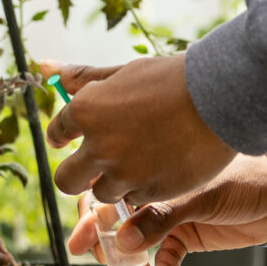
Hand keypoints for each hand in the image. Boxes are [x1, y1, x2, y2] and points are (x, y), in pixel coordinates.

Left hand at [37, 55, 237, 204]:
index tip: (72, 136)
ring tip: (137, 159)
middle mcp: (99, 146)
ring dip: (112, 180)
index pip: (57, 131)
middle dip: (75, 173)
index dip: (64, 134)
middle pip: (66, 180)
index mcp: (86, 110)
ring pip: (101, 192)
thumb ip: (82, 76)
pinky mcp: (150, 193)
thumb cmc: (172, 80)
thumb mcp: (124, 72)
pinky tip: (157, 166)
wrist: (221, 100)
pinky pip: (133, 199)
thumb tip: (45, 66)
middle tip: (94, 162)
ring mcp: (125, 174)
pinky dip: (139, 188)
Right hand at [66, 152, 266, 265]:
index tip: (80, 238)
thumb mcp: (199, 196)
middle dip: (102, 240)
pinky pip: (166, 258)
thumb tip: (122, 240)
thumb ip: (161, 218)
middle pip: (115, 218)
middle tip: (97, 257)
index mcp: (152, 170)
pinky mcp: (188, 237)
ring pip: (137, 241)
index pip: (108, 188)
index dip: (89, 213)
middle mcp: (155, 193)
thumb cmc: (240, 178)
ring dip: (129, 258)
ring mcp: (171, 216)